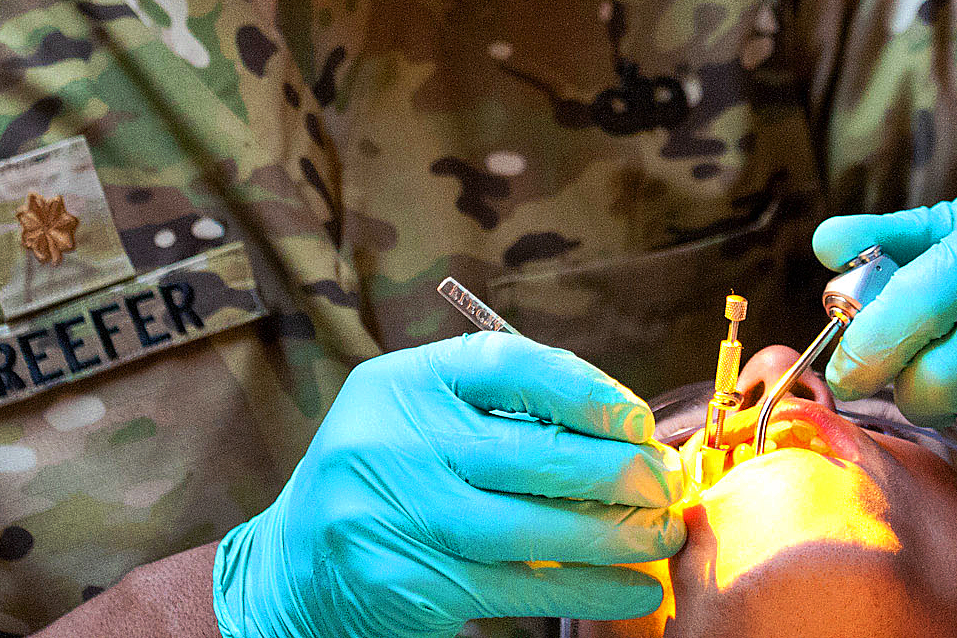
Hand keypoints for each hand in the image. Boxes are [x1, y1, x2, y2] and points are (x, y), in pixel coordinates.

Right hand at [213, 333, 688, 637]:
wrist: (289, 573)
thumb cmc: (383, 481)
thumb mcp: (418, 421)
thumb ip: (497, 412)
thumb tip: (624, 429)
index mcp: (400, 384)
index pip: (506, 365)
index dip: (585, 390)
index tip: (637, 419)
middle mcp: (391, 442)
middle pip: (531, 452)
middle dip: (618, 470)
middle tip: (666, 482)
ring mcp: (398, 517)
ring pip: (535, 528)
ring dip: (616, 536)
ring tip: (665, 535)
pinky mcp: (413, 585)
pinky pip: (523, 588)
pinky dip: (591, 590)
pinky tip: (636, 588)